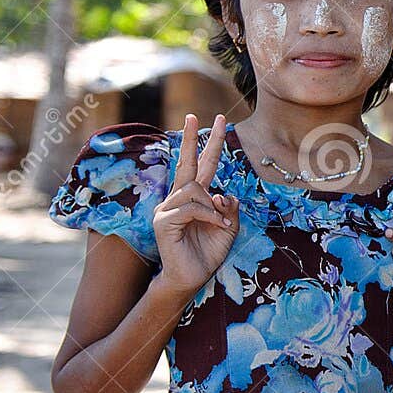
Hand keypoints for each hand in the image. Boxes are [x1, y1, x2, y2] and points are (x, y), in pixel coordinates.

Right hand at [154, 113, 238, 297]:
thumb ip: (229, 208)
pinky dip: (210, 215)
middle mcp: (178, 198)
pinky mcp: (163, 221)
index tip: (218, 120)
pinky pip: (192, 208)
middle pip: (186, 163)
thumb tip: (223, 193)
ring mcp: (167, 208)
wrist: (192, 277)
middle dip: (192, 139)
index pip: (202, 165)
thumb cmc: (208, 252)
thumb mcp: (228, 227)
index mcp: (195, 197)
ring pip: (195, 189)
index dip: (209, 144)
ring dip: (213, 205)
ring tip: (221, 223)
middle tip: (194, 115)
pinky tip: (219, 226)